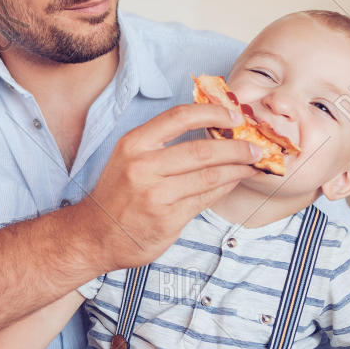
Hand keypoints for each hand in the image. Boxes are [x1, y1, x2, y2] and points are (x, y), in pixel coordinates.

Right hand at [79, 102, 260, 270]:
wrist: (94, 235)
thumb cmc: (118, 195)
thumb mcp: (129, 159)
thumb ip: (163, 144)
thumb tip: (213, 131)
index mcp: (134, 144)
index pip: (179, 117)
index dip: (212, 113)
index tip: (234, 117)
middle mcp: (142, 166)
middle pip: (202, 149)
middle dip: (236, 147)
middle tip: (255, 146)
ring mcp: (155, 194)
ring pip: (210, 176)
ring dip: (238, 169)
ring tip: (252, 164)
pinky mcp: (167, 218)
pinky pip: (206, 198)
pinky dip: (226, 188)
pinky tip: (234, 182)